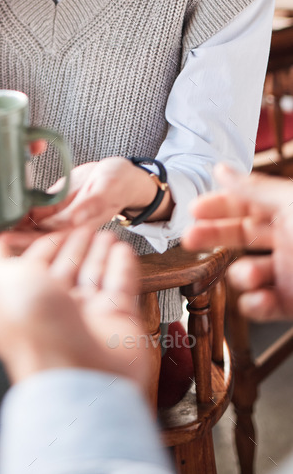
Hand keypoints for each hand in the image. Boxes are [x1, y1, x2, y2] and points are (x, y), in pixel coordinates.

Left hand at [0, 157, 165, 252]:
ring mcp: (56, 219)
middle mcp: (63, 229)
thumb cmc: (120, 183)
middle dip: (2, 237)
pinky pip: (30, 213)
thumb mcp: (107, 189)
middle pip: (28, 237)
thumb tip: (75, 220)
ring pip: (25, 227)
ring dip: (2, 226)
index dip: (19, 240)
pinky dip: (13, 212)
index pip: (43, 240)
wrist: (123, 177)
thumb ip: (92, 203)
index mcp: (76, 229)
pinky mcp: (52, 208)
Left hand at [0, 227, 147, 391]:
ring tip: (105, 233)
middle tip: (84, 226)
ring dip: (98, 252)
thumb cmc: (32, 327)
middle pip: (66, 269)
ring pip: (93, 276)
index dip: (42, 243)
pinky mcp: (116, 321)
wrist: (76, 371)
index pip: (32, 265)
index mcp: (21, 302)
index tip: (51, 224)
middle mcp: (52, 311)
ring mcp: (85, 317)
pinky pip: (119, 287)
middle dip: (74, 246)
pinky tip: (121, 249)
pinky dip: (121, 266)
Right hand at [182, 163, 292, 320]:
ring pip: (247, 272)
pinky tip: (260, 299)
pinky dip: (256, 304)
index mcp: (288, 210)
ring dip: (241, 274)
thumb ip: (254, 189)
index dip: (219, 204)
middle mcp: (288, 239)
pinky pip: (262, 304)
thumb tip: (221, 169)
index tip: (194, 209)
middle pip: (240, 235)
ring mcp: (289, 272)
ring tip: (249, 275)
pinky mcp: (291, 302)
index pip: (246, 202)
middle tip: (191, 238)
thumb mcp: (291, 204)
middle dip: (214, 236)